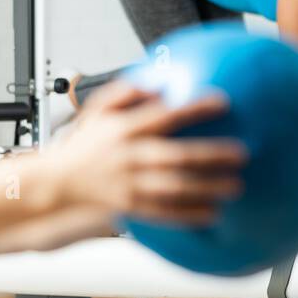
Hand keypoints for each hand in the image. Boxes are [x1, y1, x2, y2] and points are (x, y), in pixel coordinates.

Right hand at [51, 83, 247, 223]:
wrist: (56, 183)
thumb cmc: (84, 144)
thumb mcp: (96, 110)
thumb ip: (125, 92)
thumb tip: (156, 83)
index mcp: (124, 129)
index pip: (164, 115)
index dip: (194, 109)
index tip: (222, 103)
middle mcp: (129, 157)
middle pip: (176, 156)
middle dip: (211, 155)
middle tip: (242, 153)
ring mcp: (130, 185)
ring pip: (174, 187)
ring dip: (207, 187)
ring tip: (235, 185)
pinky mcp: (130, 208)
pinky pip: (164, 214)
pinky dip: (189, 215)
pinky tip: (212, 213)